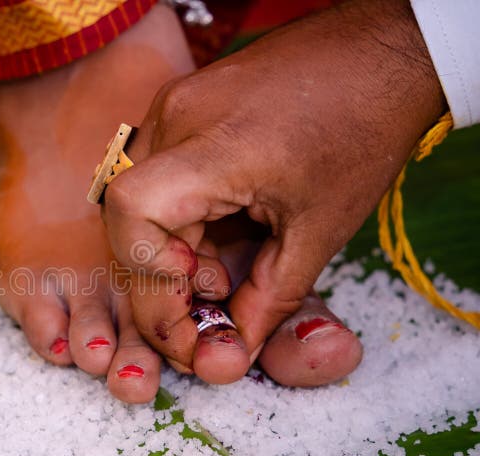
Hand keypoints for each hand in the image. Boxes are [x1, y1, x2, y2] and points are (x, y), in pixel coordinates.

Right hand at [102, 0, 445, 383]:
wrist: (378, 52)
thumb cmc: (361, 131)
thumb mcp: (319, 230)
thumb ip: (269, 299)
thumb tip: (230, 353)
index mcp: (215, 145)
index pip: (131, 210)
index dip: (147, 265)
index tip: (197, 292)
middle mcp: (176, 117)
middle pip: (128, 217)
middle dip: (162, 281)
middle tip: (208, 313)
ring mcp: (173, 105)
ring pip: (137, 200)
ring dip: (170, 251)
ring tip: (221, 269)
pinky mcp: (179, 106)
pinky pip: (155, 174)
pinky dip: (178, 219)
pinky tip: (219, 232)